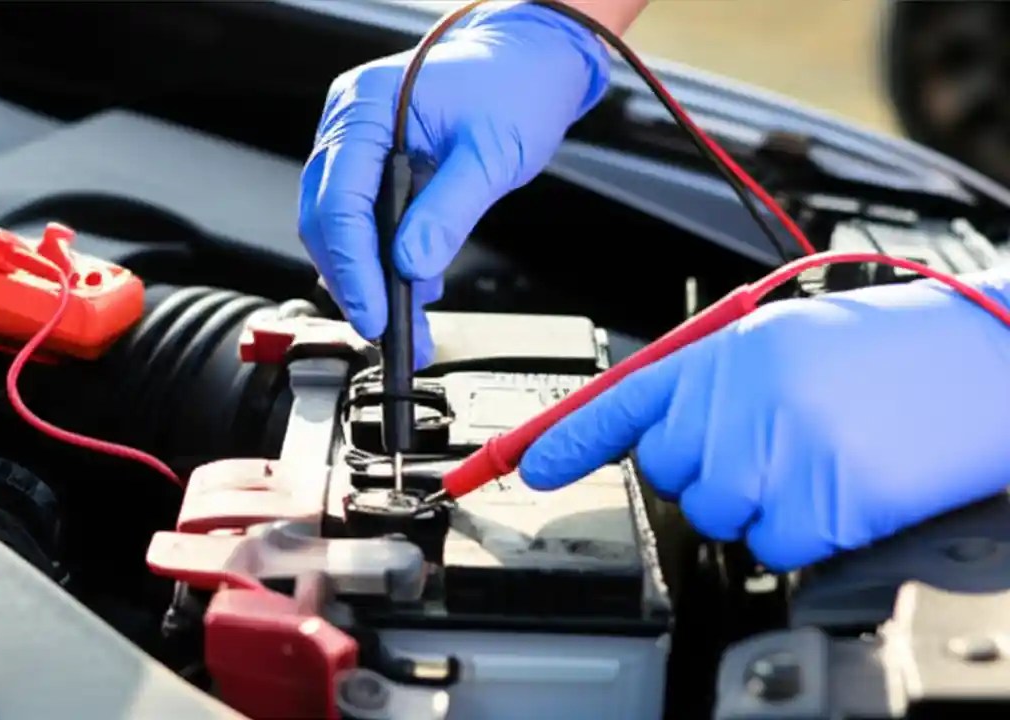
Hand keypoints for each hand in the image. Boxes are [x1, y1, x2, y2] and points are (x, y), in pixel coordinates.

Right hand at [298, 1, 610, 366]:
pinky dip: (382, 255)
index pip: (339, 201)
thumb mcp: (492, 154)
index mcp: (366, 106)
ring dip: (367, 275)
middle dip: (354, 280)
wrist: (531, 61)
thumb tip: (411, 266)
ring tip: (407, 318)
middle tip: (386, 330)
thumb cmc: (515, 86)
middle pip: (326, 218)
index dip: (354, 267)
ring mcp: (354, 141)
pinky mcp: (370, 160)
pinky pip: (361, 216)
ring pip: (338, 225)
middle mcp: (347, 121)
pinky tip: (413, 281)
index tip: (377, 315)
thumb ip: (449, 211)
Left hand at [519, 273, 1009, 570]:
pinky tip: (841, 488)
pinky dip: (802, 533)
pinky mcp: (822, 499)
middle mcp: (740, 396)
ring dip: (760, 503)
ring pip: (718, 514)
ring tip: (819, 457)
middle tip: (777, 443)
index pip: (622, 399)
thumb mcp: (788, 341)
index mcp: (727, 351)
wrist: (987, 356)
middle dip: (712, 471)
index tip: (527, 466)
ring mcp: (779, 448)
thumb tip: (661, 434)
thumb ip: (717, 383)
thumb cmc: (894, 350)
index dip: (565, 438)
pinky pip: (772, 546)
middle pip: (670, 472)